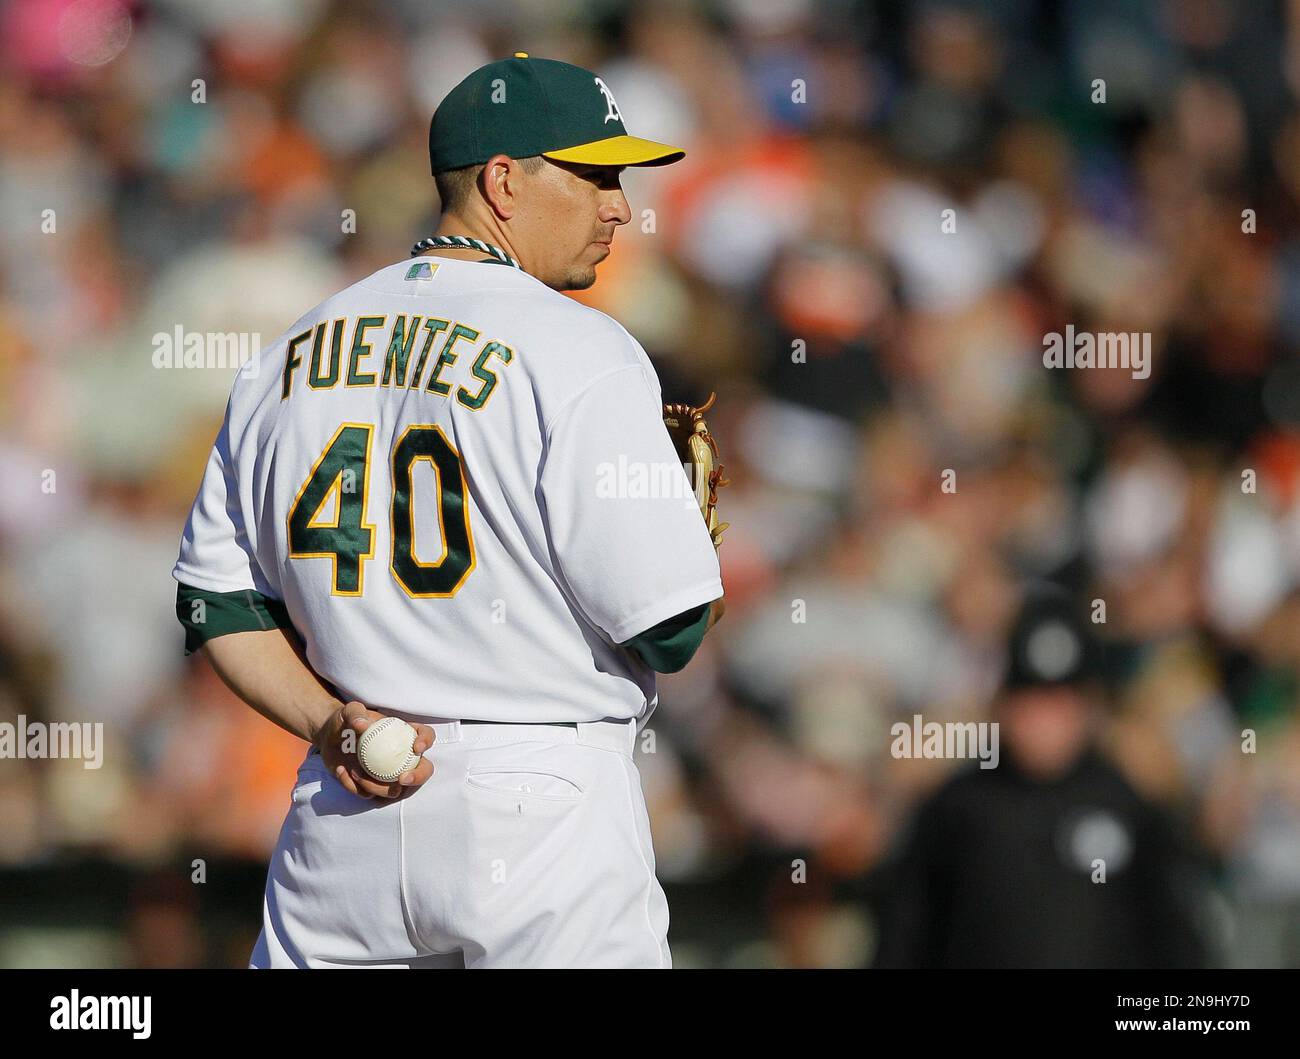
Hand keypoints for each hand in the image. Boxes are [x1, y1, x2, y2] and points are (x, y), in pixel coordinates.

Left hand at [313, 701, 435, 800]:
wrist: (330, 735)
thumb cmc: (346, 720)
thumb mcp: (349, 711)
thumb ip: (355, 714)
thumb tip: (362, 725)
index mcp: (405, 734)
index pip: (426, 736)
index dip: (427, 742)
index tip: (416, 747)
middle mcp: (403, 757)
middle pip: (423, 770)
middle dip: (418, 777)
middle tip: (402, 778)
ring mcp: (389, 775)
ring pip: (395, 791)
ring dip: (376, 786)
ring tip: (355, 771)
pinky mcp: (372, 786)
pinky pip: (368, 794)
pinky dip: (354, 786)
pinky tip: (341, 770)